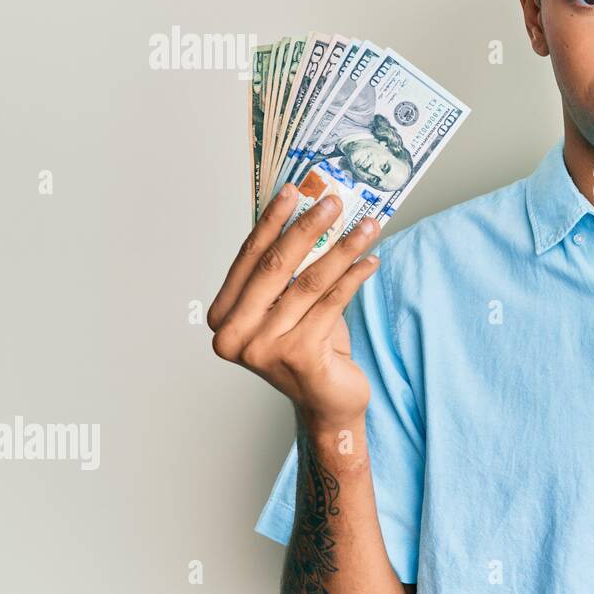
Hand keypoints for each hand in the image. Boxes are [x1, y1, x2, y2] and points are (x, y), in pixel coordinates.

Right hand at [208, 184, 381, 426]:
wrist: (328, 402)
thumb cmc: (309, 348)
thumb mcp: (291, 305)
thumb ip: (288, 270)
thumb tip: (307, 211)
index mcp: (224, 316)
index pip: (249, 257)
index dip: (272, 221)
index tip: (293, 190)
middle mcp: (235, 335)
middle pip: (276, 266)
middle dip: (308, 227)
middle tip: (334, 202)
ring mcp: (264, 349)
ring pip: (309, 283)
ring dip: (343, 249)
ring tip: (367, 227)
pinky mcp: (298, 357)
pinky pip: (331, 303)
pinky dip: (354, 277)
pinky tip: (370, 261)